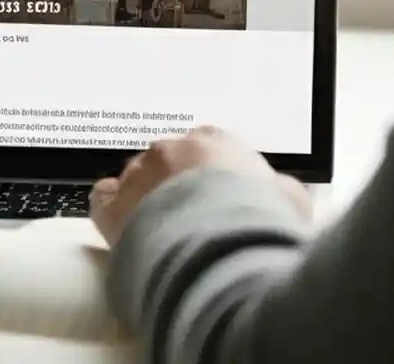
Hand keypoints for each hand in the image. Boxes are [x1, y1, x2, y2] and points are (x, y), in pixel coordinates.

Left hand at [90, 126, 311, 245]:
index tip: (218, 192)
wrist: (217, 250)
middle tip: (193, 216)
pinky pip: (104, 197)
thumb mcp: (289, 202)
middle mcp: (172, 151)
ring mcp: (139, 176)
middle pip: (169, 161)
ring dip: (147, 198)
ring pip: (137, 179)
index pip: (206, 146)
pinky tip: (123, 223)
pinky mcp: (114, 206)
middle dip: (178, 184)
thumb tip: (283, 192)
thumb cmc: (255, 225)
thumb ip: (280, 190)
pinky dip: (112, 208)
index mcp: (213, 143)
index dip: (211, 173)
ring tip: (163, 229)